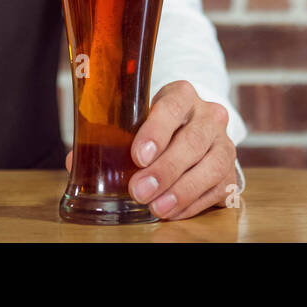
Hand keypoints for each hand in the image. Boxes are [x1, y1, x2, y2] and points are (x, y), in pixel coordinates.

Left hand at [64, 80, 236, 220]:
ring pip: (212, 165)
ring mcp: (224, 142)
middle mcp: (208, 114)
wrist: (193, 132)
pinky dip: (193, 203)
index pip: (173, 105)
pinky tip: (172, 211)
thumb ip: (107, 137)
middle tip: (139, 190)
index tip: (138, 155)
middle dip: (165, 168)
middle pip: (194, 139)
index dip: (156, 131)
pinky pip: (218, 188)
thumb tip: (76, 160)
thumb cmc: (156, 127)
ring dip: (182, 190)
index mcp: (181, 95)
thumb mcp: (134, 122)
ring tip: (157, 207)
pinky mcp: (230, 170)